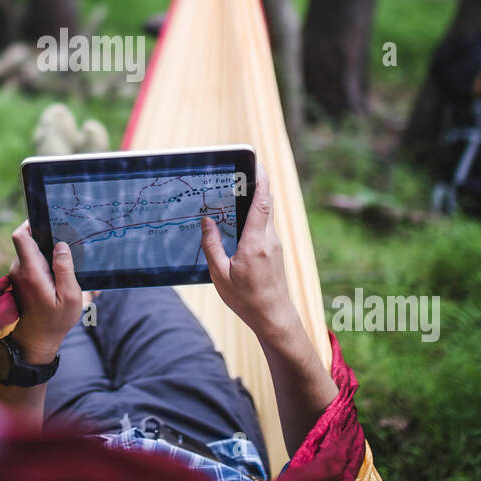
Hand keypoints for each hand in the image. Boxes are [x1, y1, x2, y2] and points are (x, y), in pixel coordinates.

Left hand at [8, 220, 82, 364]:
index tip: (49, 220)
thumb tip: (62, 245)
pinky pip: (32, 260)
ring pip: (31, 250)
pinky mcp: (22, 278)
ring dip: (47, 251)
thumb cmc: (56, 320)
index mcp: (31, 270)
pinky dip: (44, 260)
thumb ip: (65, 269)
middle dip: (46, 237)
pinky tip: (59, 271)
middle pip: (28, 240)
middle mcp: (20, 269)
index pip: (21, 236)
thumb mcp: (69, 296)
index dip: (31, 223)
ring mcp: (19, 273)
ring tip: (66, 259)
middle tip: (67, 240)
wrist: (37, 340)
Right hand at [200, 164, 298, 337]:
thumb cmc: (246, 299)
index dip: (260, 180)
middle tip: (240, 169)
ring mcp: (274, 244)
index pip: (262, 202)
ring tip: (234, 192)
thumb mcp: (220, 274)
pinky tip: (239, 220)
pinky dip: (254, 216)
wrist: (273, 317)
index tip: (256, 162)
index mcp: (255, 242)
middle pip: (266, 203)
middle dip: (256, 183)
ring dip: (253, 200)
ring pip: (266, 214)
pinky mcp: (274, 251)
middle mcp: (269, 239)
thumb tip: (206, 222)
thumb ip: (211, 245)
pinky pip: (264, 226)